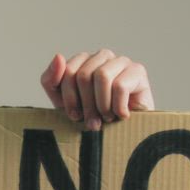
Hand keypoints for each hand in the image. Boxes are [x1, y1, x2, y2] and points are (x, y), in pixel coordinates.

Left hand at [40, 49, 154, 129]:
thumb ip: (51, 80)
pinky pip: (120, 86)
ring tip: (106, 118)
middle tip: (92, 122)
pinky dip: (117, 107)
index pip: (68, 71)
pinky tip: (121, 115)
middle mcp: (102, 56)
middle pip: (84, 74)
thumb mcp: (63, 103)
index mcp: (83, 60)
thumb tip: (59, 56)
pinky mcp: (138, 71)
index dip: (69, 98)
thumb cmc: (92, 116)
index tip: (75, 115)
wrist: (123, 133)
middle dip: (86, 105)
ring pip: (102, 76)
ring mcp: (121, 61)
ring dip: (102, 105)